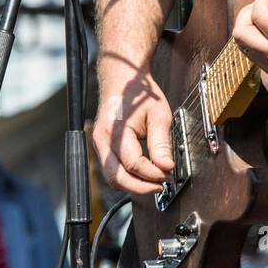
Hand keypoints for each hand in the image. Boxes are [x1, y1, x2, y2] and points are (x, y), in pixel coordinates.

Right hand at [92, 69, 175, 196]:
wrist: (121, 80)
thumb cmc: (139, 95)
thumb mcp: (158, 115)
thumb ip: (162, 143)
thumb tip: (167, 167)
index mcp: (115, 131)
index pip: (133, 164)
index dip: (152, 173)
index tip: (169, 173)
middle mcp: (101, 141)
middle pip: (117, 178)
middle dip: (141, 187)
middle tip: (162, 185)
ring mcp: (99, 146)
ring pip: (113, 178)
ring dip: (134, 185)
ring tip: (155, 181)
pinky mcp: (102, 149)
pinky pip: (113, 171)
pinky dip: (128, 177)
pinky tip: (145, 174)